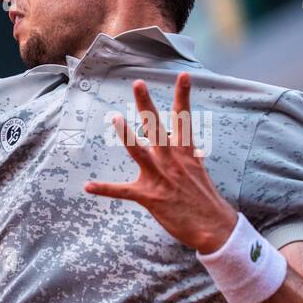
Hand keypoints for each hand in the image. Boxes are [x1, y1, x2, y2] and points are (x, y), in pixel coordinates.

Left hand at [84, 72, 237, 253]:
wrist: (215, 227)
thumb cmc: (205, 200)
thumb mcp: (199, 172)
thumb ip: (189, 157)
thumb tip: (191, 148)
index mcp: (186, 153)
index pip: (184, 119)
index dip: (183, 96)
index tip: (183, 75)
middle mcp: (173, 161)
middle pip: (158, 127)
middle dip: (147, 105)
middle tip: (138, 83)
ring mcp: (161, 177)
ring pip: (140, 151)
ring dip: (126, 134)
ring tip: (114, 117)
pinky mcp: (150, 197)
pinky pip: (122, 191)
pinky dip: (105, 189)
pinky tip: (88, 186)